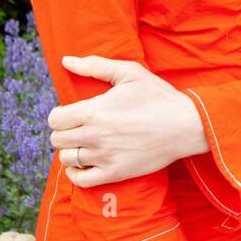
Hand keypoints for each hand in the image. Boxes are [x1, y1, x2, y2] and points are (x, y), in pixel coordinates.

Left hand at [49, 55, 208, 186]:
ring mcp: (103, 157)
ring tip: (84, 145)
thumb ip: (95, 65)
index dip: (61, 115)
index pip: (55, 119)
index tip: (72, 115)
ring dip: (71, 151)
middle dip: (65, 132)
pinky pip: (80, 180)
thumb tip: (66, 61)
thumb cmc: (158, 96)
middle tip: (79, 129)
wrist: (186, 125)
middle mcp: (94, 135)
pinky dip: (75, 173)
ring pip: (67, 159)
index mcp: (94, 110)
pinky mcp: (114, 173)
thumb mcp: (130, 72)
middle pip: (58, 139)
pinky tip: (83, 164)